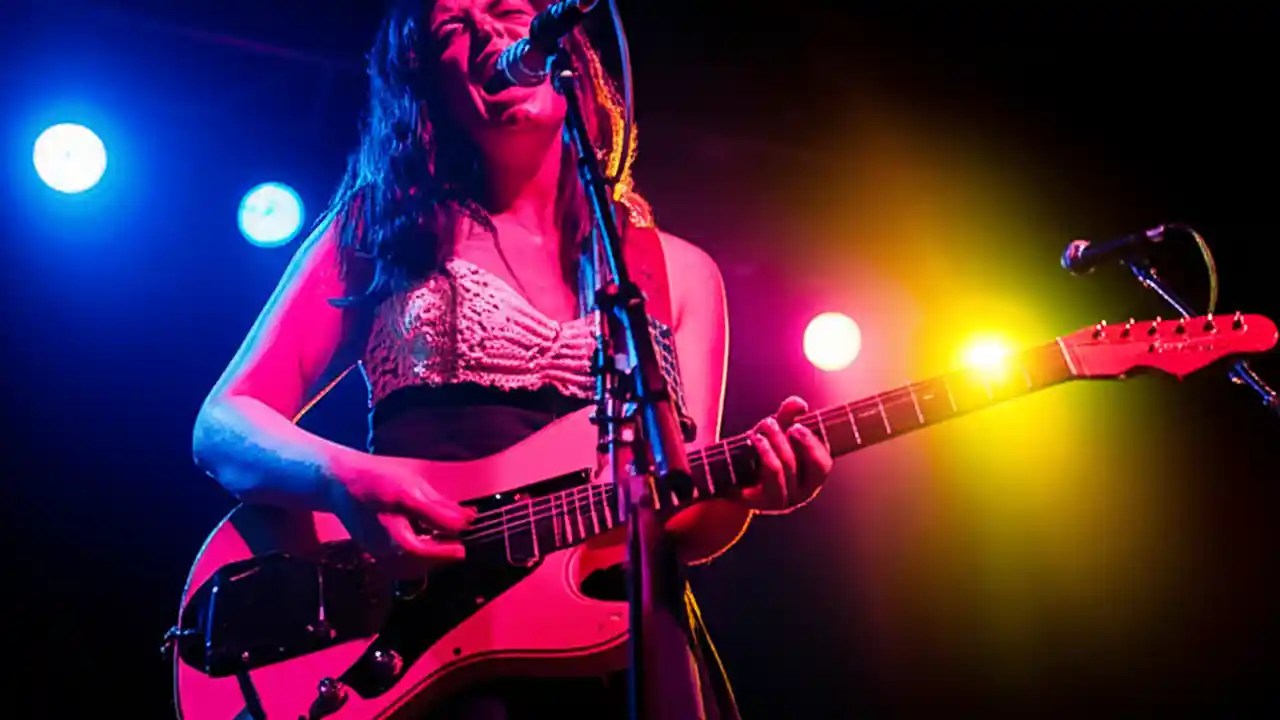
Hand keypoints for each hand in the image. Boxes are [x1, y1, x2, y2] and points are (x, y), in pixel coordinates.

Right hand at [327, 455, 473, 575]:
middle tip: (458, 543)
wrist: (338, 481)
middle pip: (419, 567)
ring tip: (444, 542)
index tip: (464, 547)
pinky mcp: (376, 550)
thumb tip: (467, 521)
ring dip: (430, 559)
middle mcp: (385, 554)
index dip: (447, 552)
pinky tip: (425, 540)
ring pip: (410, 568)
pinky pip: (400, 563)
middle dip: (441, 557)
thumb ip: (437, 509)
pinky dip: (417, 556)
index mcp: (394, 540)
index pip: (426, 556)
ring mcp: (378, 554)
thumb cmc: (373, 481)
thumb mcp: (409, 489)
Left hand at [741, 396, 833, 513]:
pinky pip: (766, 478)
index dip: (813, 445)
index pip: (823, 465)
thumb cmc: (763, 452)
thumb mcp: (777, 432)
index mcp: (812, 478)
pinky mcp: (761, 503)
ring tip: (764, 425)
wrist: (734, 478)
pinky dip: (763, 453)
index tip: (796, 426)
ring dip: (773, 442)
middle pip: (802, 466)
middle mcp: (801, 493)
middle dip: (790, 440)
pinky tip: (755, 439)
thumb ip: (789, 416)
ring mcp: (782, 501)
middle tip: (775, 422)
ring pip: (782, 468)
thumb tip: (800, 404)